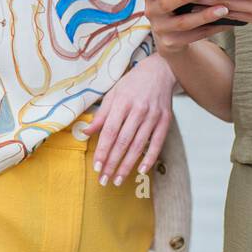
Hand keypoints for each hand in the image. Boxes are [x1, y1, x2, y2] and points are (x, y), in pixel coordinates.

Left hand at [85, 52, 174, 186]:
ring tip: (117, 180)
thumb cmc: (132, 83)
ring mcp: (153, 115)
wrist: (160, 70)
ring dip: (127, 165)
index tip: (96, 167)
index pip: (109, 132)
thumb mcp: (113, 93)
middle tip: (104, 180)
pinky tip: (141, 171)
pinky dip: (149, 158)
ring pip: (138, 145)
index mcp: (122, 102)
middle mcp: (138, 110)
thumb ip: (101, 115)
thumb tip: (85, 132)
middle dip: (112, 163)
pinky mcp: (165, 120)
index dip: (102, 151)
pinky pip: (157, 143)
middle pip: (123, 141)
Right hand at [141, 0, 233, 55]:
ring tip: (222, 9)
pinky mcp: (171, 42)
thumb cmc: (176, 2)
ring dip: (203, 15)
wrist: (169, 33)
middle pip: (165, 4)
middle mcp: (152, 11)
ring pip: (183, 22)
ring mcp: (161, 28)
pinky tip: (226, 22)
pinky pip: (194, 36)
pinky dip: (211, 29)